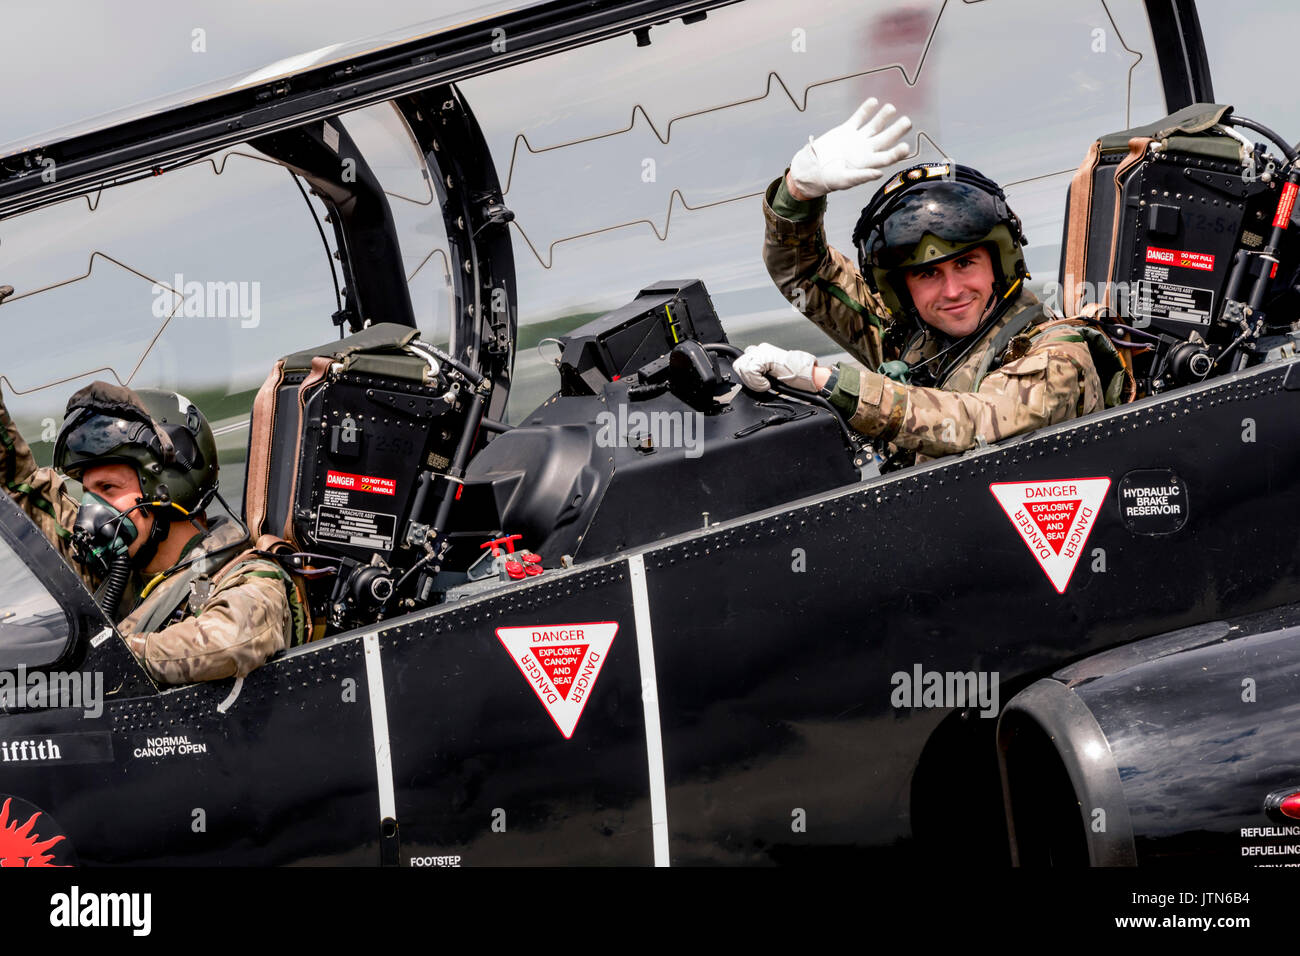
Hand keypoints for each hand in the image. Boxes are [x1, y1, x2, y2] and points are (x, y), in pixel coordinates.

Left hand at [732, 343, 818, 391]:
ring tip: (765, 384)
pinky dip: (757, 382)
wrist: (807, 375)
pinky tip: (767, 384)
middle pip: (739, 364)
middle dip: (747, 379)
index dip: (745, 377)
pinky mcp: (766, 356)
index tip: (757, 384)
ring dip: (753, 381)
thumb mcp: (770, 375)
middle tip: (760, 385)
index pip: (741, 363)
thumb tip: (745, 378)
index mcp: (761, 352)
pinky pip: (750, 371)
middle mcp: (761, 349)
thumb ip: (757, 372)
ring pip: (742, 367)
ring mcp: (763, 351)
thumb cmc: (794, 376)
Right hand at [787, 98, 912, 199]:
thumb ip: (861, 177)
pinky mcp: (846, 131)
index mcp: (867, 163)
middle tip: (907, 122)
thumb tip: (879, 173)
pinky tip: (873, 101)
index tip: (905, 147)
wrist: (811, 168)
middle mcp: (866, 150)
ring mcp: (857, 139)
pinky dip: (865, 110)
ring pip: (874, 126)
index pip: (886, 157)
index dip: (897, 153)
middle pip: (885, 139)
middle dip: (897, 131)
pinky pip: (858, 118)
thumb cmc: (827, 179)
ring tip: (891, 108)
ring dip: (883, 117)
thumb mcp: (843, 180)